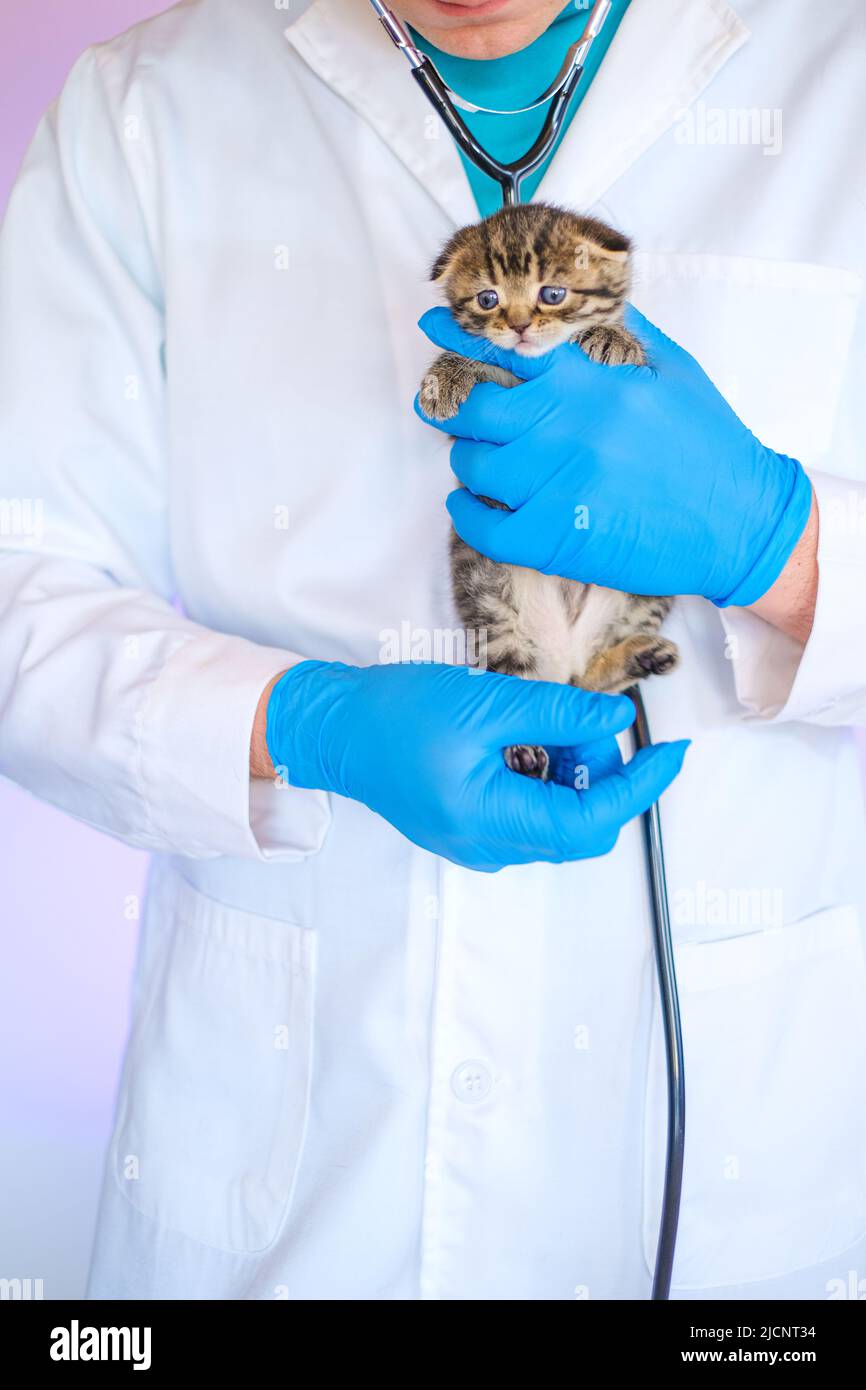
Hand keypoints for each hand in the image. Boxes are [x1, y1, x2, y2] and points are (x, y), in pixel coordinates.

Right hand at [265, 661, 687, 871]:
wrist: (333, 728)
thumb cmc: (393, 714)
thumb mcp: (485, 702)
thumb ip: (557, 714)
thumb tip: (617, 722)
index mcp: (488, 822)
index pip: (591, 823)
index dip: (640, 788)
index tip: (671, 753)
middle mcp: (486, 846)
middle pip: (579, 827)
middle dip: (600, 774)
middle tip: (586, 718)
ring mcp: (475, 843)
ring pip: (556, 821)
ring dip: (573, 774)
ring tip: (550, 721)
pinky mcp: (468, 828)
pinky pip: (529, 815)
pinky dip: (547, 779)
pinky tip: (528, 740)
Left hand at [416, 306, 812, 607]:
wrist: (740, 522)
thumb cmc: (712, 447)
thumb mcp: (675, 370)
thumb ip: (625, 333)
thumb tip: (589, 305)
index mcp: (589, 382)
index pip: (505, 348)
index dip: (459, 336)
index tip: (431, 326)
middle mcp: (564, 428)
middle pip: (474, 410)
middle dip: (461, 409)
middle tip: (463, 414)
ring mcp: (555, 486)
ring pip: (472, 466)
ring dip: (469, 462)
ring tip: (485, 461)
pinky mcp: (554, 539)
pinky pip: (481, 527)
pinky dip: (466, 513)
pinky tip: (470, 504)